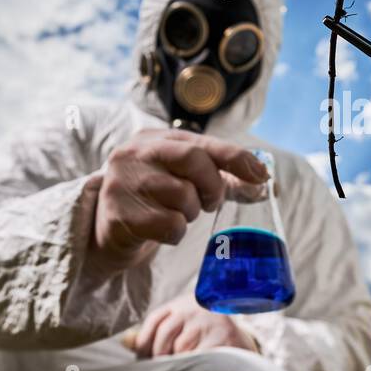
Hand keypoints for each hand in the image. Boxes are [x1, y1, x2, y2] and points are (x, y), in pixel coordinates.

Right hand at [89, 130, 267, 271]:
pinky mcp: (118, 213)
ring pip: (183, 196)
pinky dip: (175, 232)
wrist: (106, 229)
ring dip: (190, 213)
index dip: (237, 157)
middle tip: (210, 201)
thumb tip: (264, 185)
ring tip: (176, 213)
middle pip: (194, 160)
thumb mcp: (185, 180)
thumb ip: (224, 180)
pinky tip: (161, 229)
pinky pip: (169, 225)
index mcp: (156, 138)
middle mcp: (136, 152)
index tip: (261, 175)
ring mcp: (123, 181)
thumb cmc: (154, 199)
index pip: (204, 142)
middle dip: (212, 186)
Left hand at [122, 296, 259, 357]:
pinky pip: (198, 357)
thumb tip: (124, 341)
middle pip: (164, 335)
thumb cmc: (200, 333)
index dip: (144, 340)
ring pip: (180, 349)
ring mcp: (208, 322)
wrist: (238, 335)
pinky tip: (197, 367)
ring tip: (184, 367)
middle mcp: (193, 309)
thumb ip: (153, 333)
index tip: (143, 356)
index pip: (155, 320)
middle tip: (162, 367)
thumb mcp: (179, 325)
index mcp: (180, 304)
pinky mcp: (221, 337)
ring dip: (178, 362)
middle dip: (160, 355)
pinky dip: (194, 366)